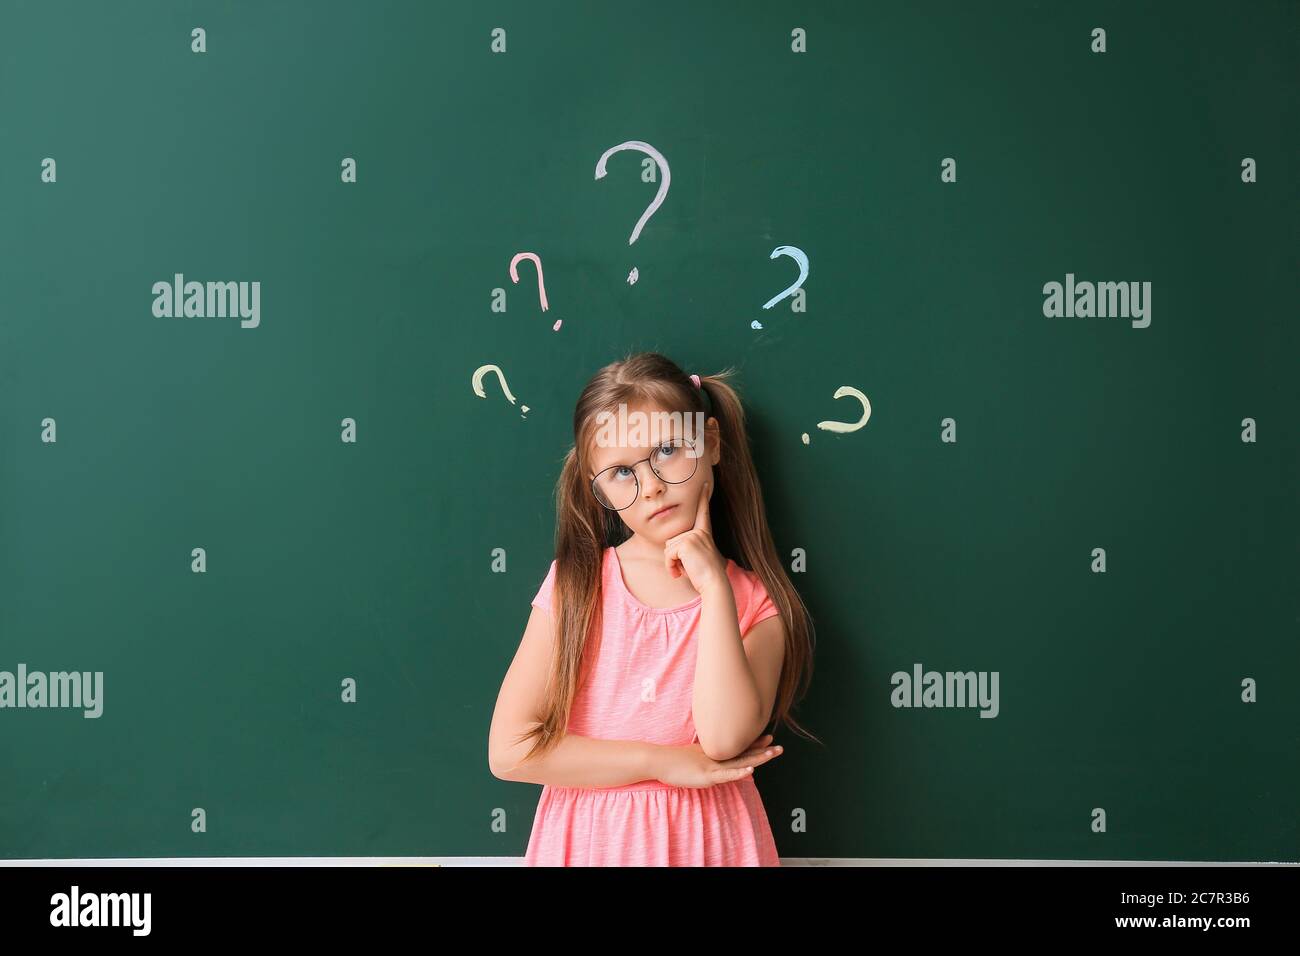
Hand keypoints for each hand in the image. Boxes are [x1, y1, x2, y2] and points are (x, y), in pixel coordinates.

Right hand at [654, 733, 783, 788]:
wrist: (659, 760)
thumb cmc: (673, 761)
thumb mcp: (693, 758)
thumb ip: (704, 758)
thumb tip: (712, 759)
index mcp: (715, 755)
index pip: (738, 750)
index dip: (754, 745)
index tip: (768, 738)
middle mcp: (717, 758)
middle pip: (744, 754)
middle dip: (762, 750)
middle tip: (779, 746)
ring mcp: (713, 766)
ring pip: (740, 762)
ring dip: (758, 758)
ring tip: (773, 753)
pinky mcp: (707, 776)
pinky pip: (726, 775)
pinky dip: (739, 773)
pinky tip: (751, 770)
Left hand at [663, 479, 726, 594]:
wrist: (713, 583)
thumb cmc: (703, 576)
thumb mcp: (693, 559)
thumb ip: (683, 549)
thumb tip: (669, 546)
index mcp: (703, 534)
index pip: (702, 513)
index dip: (703, 497)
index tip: (705, 483)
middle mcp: (699, 532)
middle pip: (672, 541)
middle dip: (674, 558)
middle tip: (687, 568)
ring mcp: (692, 536)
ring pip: (668, 549)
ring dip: (672, 564)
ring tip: (685, 571)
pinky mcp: (686, 543)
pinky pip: (668, 555)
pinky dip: (670, 567)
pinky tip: (680, 573)